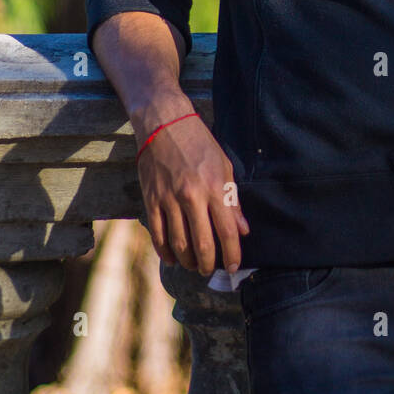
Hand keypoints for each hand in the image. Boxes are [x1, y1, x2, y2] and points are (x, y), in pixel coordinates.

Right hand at [136, 114, 249, 276]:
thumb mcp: (224, 165)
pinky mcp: (151, 199)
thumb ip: (233, 200)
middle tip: (210, 270)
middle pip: (202, 244)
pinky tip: (172, 258)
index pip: (227, 231)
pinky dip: (165, 251)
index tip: (233, 266)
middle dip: (209, 264)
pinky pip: (158, 234)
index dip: (232, 254)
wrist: (164, 123)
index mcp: (214, 187)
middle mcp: (192, 196)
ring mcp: (169, 199)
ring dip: (188, 261)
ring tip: (193, 265)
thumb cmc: (199, 143)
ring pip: (179, 244)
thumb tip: (243, 229)